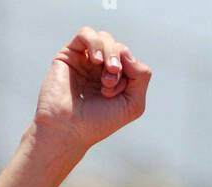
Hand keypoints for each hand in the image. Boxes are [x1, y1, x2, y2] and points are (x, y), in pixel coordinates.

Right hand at [33, 27, 151, 150]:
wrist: (69, 129)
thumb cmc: (98, 122)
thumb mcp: (133, 104)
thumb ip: (142, 76)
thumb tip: (128, 52)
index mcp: (117, 81)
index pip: (131, 61)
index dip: (130, 72)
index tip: (117, 93)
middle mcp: (101, 69)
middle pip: (119, 48)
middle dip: (119, 62)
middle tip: (109, 82)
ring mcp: (85, 60)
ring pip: (105, 38)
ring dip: (110, 53)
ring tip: (103, 75)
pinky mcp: (69, 54)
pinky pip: (86, 33)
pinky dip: (95, 42)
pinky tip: (95, 60)